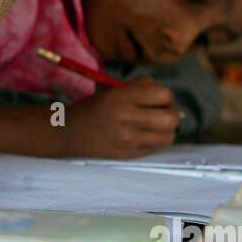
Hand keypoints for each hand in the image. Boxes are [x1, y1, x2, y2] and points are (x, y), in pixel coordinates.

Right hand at [61, 78, 180, 158]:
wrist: (69, 132)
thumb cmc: (94, 107)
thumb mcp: (113, 90)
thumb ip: (140, 87)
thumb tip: (167, 96)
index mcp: (122, 98)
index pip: (162, 94)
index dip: (166, 96)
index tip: (160, 99)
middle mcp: (127, 118)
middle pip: (170, 118)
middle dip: (172, 114)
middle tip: (163, 113)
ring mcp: (128, 139)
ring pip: (168, 136)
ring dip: (167, 130)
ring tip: (157, 126)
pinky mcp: (128, 154)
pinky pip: (155, 148)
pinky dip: (156, 141)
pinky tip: (145, 135)